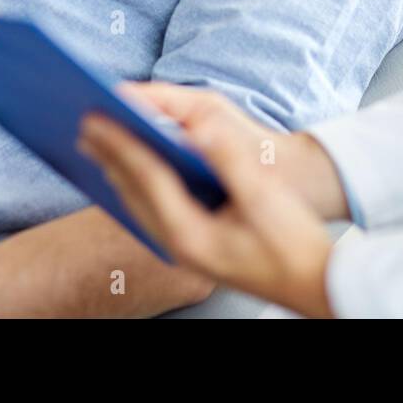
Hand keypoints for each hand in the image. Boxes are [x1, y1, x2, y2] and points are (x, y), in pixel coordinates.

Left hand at [78, 82, 341, 317]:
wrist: (318, 286)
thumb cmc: (295, 245)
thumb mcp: (266, 198)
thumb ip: (230, 159)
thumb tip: (200, 128)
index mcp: (191, 233)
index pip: (146, 177)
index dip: (120, 142)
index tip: (96, 116)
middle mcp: (179, 246)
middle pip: (132, 192)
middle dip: (108, 155)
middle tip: (84, 124)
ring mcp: (184, 252)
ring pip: (137, 206)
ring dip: (117, 172)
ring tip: (98, 147)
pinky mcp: (194, 250)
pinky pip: (151, 213)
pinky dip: (136, 188)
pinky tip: (134, 177)